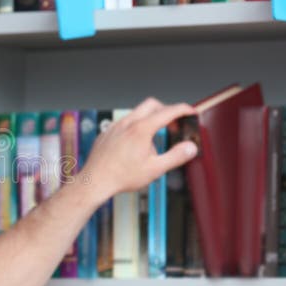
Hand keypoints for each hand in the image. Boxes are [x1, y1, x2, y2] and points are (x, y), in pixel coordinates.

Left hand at [78, 98, 197, 202]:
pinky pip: (125, 122)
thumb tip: (190, 147)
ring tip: (154, 143)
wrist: (95, 181)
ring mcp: (115, 126)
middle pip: (152, 105)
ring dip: (150, 120)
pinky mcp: (107, 132)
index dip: (184, 110)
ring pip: (137, 113)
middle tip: (174, 126)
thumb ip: (176, 156)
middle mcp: (127, 123)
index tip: (191, 112)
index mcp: (141, 129)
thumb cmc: (121, 176)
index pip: (168, 111)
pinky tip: (136, 145)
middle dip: (167, 111)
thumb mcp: (155, 169)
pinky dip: (136, 127)